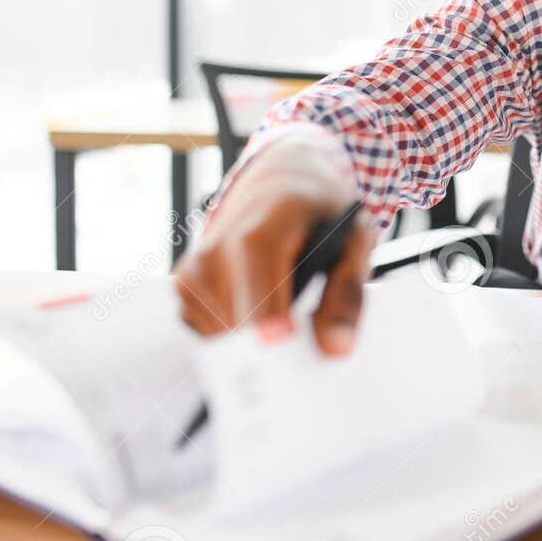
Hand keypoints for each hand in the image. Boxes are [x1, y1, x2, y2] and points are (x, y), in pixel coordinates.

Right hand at [173, 127, 374, 355]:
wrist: (281, 179)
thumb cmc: (321, 211)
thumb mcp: (355, 239)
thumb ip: (347, 292)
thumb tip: (335, 347)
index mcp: (265, 220)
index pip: (256, 264)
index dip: (265, 313)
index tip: (281, 349)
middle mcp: (219, 242)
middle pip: (236, 315)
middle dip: (271, 349)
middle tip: (302, 361)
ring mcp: (196, 265)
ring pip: (222, 333)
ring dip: (255, 340)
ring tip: (287, 314)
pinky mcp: (186, 286)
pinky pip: (209, 332)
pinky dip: (238, 332)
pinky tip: (261, 308)